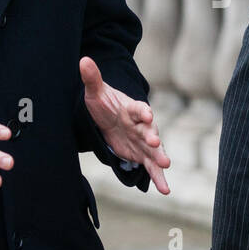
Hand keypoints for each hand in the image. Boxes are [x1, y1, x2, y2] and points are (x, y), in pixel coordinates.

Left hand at [80, 56, 170, 193]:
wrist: (107, 116)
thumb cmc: (103, 102)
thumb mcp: (95, 92)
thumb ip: (92, 78)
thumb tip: (83, 60)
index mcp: (133, 108)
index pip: (140, 109)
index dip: (144, 112)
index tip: (148, 115)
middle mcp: (141, 125)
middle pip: (149, 131)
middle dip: (153, 138)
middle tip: (156, 145)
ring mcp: (143, 141)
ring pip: (154, 151)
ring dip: (159, 159)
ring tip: (165, 167)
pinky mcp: (140, 154)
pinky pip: (151, 166)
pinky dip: (158, 177)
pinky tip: (165, 189)